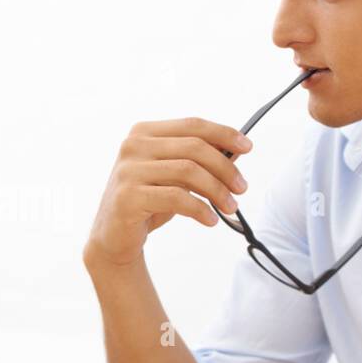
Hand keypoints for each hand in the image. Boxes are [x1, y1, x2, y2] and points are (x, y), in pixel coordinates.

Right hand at [83, 117, 251, 269]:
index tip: (247, 147)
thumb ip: (196, 160)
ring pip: (188, 171)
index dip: (223, 133)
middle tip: (242, 188)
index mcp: (144, 132)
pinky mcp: (128, 197)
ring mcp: (128, 170)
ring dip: (217, 190)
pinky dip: (200, 209)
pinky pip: (176, 198)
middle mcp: (133, 145)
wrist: (113, 237)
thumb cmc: (148, 202)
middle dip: (225, 168)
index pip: (192, 125)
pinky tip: (210, 220)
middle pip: (194, 147)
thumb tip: (236, 150)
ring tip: (230, 206)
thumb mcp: (173, 176)